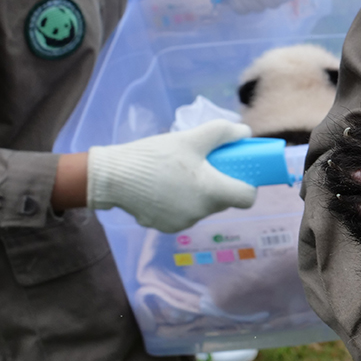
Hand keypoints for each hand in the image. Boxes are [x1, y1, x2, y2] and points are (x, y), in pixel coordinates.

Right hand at [87, 120, 256, 232]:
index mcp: (212, 193)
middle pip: (224, 199)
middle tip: (204, 164)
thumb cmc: (155, 156)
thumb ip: (223, 133)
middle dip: (220, 182)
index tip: (236, 170)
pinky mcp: (165, 227)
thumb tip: (245, 133)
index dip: (247, 183)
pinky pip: (184, 213)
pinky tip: (164, 186)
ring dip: (199, 192)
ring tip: (179, 173)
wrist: (112, 177)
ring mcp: (183, 223)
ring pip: (203, 206)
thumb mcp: (192, 138)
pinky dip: (181, 201)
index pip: (247, 197)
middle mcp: (201, 213)